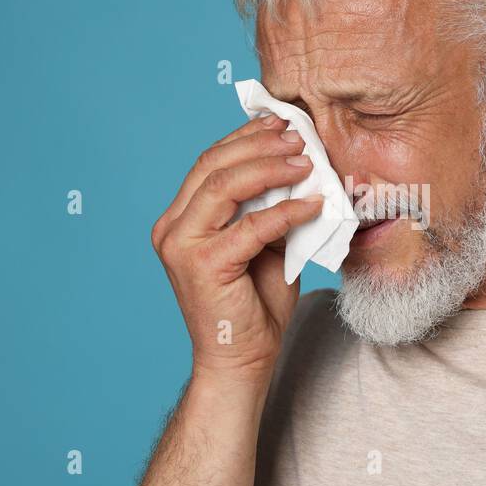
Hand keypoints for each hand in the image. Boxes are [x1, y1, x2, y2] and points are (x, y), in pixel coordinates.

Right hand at [151, 114, 323, 383]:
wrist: (241, 361)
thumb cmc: (254, 305)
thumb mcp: (264, 245)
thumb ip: (269, 208)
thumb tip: (300, 168)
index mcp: (180, 219)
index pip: (209, 164)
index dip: (245, 138)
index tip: (281, 124)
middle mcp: (172, 228)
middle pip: (212, 166)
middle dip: (258, 144)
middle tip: (297, 135)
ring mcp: (182, 246)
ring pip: (223, 186)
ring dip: (269, 167)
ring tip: (306, 160)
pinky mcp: (203, 264)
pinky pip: (251, 225)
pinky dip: (286, 211)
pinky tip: (313, 204)